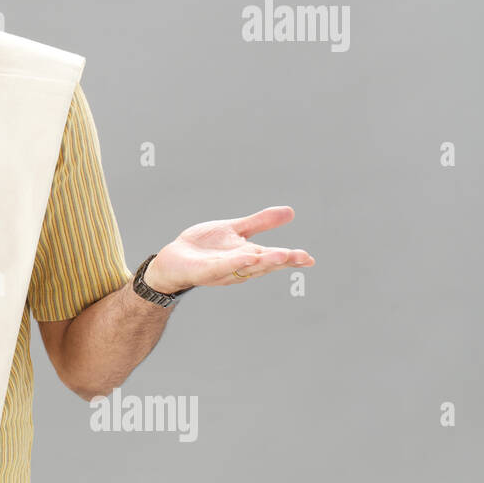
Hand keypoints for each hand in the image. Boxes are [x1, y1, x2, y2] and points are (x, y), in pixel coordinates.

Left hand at [144, 205, 314, 290]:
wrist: (173, 258)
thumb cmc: (205, 247)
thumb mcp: (235, 230)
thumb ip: (260, 222)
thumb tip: (291, 211)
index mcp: (249, 256)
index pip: (273, 257)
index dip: (291, 259)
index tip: (309, 259)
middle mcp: (239, 266)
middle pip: (264, 264)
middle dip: (283, 261)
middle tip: (303, 257)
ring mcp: (222, 270)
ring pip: (246, 267)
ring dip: (264, 262)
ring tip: (282, 256)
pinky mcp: (204, 271)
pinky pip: (221, 267)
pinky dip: (235, 263)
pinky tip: (248, 256)